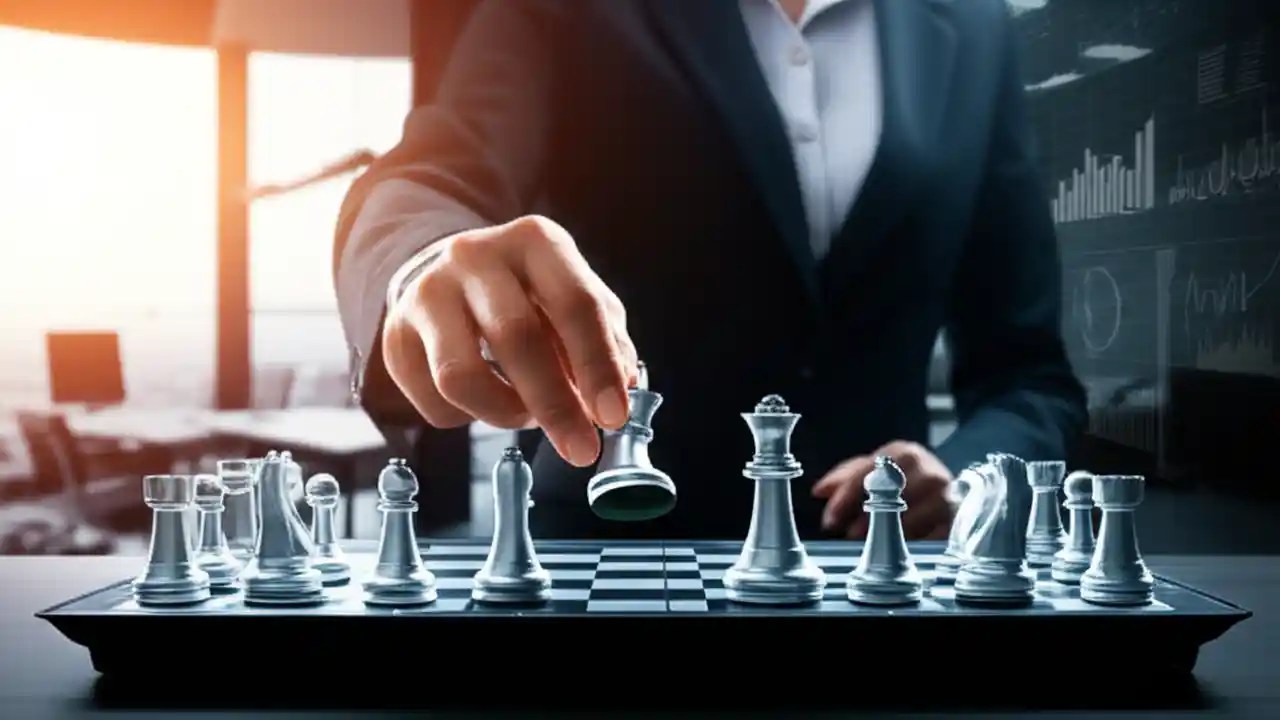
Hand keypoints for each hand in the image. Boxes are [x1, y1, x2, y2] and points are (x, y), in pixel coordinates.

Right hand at [381, 214, 638, 466]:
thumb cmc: (529, 294)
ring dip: (505, 414)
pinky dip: (470, 418)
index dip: (597, 365)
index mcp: (535, 241)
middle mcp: (475, 256)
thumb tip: (619, 390)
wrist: (448, 273)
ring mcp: (427, 293)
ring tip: (526, 415)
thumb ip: (607, 341)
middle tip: (581, 450)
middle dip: (555, 405)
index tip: (612, 418)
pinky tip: (486, 401)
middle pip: (516, 337)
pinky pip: (434, 401)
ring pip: (460, 376)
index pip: (574, 303)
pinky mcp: (394, 334)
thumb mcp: (575, 298)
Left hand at [811, 440, 953, 539]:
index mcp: (903, 452)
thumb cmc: (908, 478)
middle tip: (847, 534)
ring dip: (884, 532)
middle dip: (864, 518)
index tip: (829, 519)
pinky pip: (928, 536)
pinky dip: (907, 543)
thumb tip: (819, 491)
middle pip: (889, 495)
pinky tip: (895, 547)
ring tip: (868, 542)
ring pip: (909, 517)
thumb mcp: (878, 470)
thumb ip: (846, 478)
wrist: (955, 488)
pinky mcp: (956, 519)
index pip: (868, 473)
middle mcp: (927, 469)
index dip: (845, 497)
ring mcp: (946, 495)